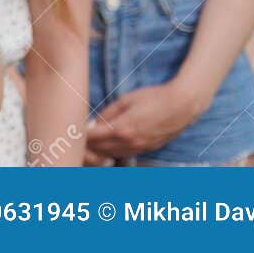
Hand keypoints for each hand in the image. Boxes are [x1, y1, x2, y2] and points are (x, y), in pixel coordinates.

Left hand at [86, 82, 203, 158]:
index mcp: (122, 128)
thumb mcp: (126, 99)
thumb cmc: (154, 97)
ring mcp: (140, 148)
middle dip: (87, 145)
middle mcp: (130, 142)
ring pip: (112, 155)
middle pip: (100, 150)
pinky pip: (125, 154)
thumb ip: (108, 112)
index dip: (80, 136)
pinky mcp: (148, 149)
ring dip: (99, 150)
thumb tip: (93, 122)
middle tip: (76, 139)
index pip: (93, 138)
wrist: (183, 105)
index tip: (71, 131)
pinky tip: (107, 144)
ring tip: (89, 142)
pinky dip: (113, 151)